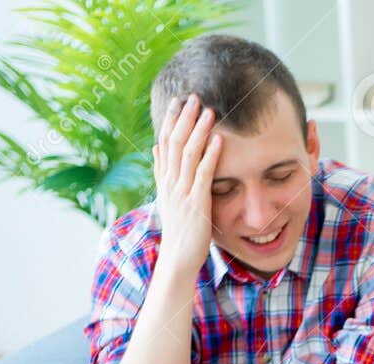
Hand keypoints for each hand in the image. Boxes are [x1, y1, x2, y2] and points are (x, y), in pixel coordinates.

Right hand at [152, 94, 221, 276]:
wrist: (178, 258)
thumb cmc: (179, 230)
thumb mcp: (168, 198)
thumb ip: (163, 172)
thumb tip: (156, 148)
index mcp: (164, 180)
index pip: (164, 142)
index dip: (170, 120)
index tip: (177, 101)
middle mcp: (170, 182)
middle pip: (174, 142)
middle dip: (184, 118)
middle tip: (193, 96)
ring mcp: (182, 192)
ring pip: (187, 154)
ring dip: (198, 130)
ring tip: (208, 110)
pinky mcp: (196, 203)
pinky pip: (203, 175)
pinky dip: (210, 155)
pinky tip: (218, 139)